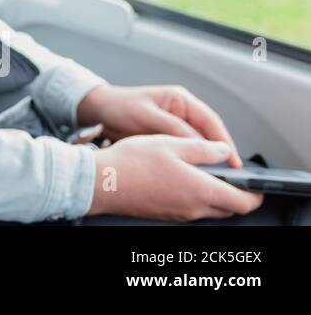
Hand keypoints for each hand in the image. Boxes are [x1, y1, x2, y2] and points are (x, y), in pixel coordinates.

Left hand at [77, 84, 241, 167]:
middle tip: (230, 175)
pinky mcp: (168, 138)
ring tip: (216, 178)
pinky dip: (192, 162)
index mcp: (180, 100)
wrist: (99, 111)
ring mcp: (176, 125)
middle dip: (220, 154)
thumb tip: (199, 143)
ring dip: (207, 160)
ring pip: (199, 145)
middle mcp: (182, 112)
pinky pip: (186, 151)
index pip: (211, 121)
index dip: (224, 142)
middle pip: (209, 135)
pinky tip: (195, 175)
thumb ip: (172, 127)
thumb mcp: (146, 116)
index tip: (233, 161)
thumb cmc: (120, 107)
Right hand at [88, 135, 263, 220]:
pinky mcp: (165, 214)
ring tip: (201, 171)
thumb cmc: (132, 163)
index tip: (256, 185)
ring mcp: (178, 213)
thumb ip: (203, 148)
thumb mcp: (171, 143)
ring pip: (209, 209)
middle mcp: (194, 208)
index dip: (255, 194)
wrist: (100, 182)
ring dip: (214, 194)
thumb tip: (223, 150)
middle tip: (230, 175)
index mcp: (201, 190)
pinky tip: (179, 178)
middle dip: (236, 195)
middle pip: (229, 208)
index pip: (243, 202)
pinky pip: (190, 208)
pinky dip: (195, 196)